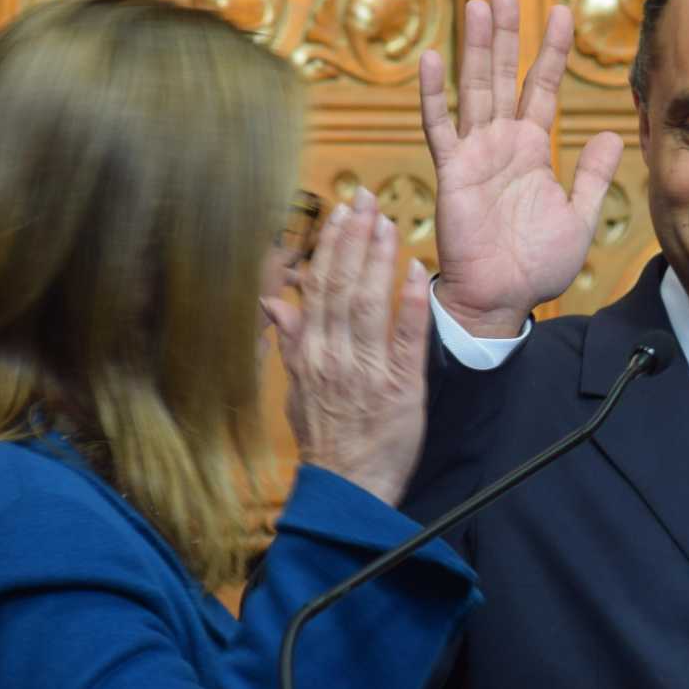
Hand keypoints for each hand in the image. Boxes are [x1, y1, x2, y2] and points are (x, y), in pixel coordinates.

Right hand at [260, 188, 430, 506]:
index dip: (330, 246)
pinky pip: (405, 340)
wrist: (348, 489)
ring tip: (386, 222)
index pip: (318, 288)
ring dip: (377, 260)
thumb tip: (273, 301)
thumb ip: (291, 342)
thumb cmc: (327, 440)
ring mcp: (368, 371)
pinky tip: (415, 272)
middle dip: (353, 239)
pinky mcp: (401, 389)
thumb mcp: (298, 390)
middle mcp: (334, 357)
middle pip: (341, 286)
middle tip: (365, 199)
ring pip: (369, 305)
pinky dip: (409, 305)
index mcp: (310, 354)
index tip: (341, 212)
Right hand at [418, 0, 623, 336]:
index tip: (561, 11)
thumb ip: (591, 176)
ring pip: (474, 88)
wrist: (502, 300)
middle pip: (503, 75)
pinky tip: (431, 58)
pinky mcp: (452, 173)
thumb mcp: (579, 217)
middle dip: (506, 33)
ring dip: (475, 47)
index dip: (551, 51)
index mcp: (531, 150)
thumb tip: (608, 135)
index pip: (542, 88)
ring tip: (478, 3)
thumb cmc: (536, 266)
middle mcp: (501, 143)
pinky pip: (440, 127)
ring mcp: (474, 154)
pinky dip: (433, 94)